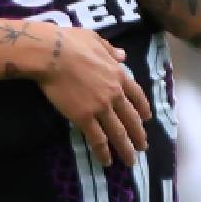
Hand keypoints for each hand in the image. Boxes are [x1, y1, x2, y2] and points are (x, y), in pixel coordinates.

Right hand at [33, 26, 149, 166]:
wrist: (53, 54)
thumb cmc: (71, 42)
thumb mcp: (96, 39)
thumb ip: (111, 50)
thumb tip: (123, 55)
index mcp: (118, 75)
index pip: (137, 95)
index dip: (143, 108)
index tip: (147, 118)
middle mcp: (114, 94)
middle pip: (131, 118)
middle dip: (139, 135)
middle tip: (143, 147)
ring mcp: (100, 108)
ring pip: (118, 133)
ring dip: (126, 149)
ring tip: (130, 161)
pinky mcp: (84, 118)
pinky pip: (97, 139)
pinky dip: (103, 152)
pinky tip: (106, 162)